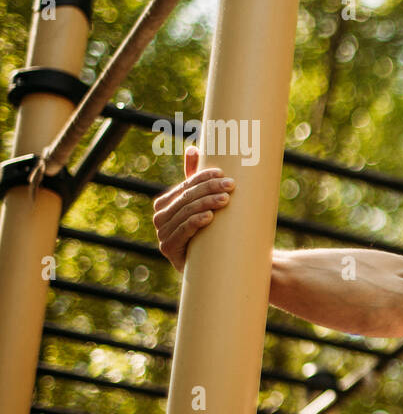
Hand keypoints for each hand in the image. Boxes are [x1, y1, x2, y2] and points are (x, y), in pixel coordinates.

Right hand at [152, 145, 234, 272]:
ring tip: (226, 199)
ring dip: (206, 203)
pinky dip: (195, 222)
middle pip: (186, 198)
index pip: (186, 185)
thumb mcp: (205, 203)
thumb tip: (193, 147)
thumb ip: (195, 179)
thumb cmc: (212, 231)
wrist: (218, 266)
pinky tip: (209, 217)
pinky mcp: (170, 250)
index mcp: (166, 203)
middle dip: (208, 189)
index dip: (203, 177)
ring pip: (185, 213)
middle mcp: (160, 217)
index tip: (223, 173)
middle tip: (231, 186)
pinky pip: (182, 232)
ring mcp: (163, 235)